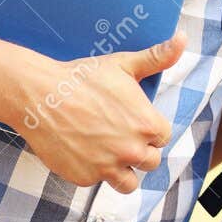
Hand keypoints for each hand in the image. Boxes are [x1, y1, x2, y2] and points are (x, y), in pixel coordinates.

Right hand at [15, 34, 183, 193]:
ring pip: (129, 183)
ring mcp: (107, 167)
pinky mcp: (84, 178)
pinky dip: (93, 171)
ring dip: (123, 171)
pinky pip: (97, 182)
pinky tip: (82, 151)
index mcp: (147, 125)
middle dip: (139, 151)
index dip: (149, 130)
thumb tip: (182, 38)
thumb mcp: (124, 64)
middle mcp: (131, 150)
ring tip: (108, 152)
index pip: (163, 138)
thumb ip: (158, 57)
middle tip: (118, 135)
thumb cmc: (82, 78)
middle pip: (150, 162)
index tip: (132, 121)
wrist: (39, 95)